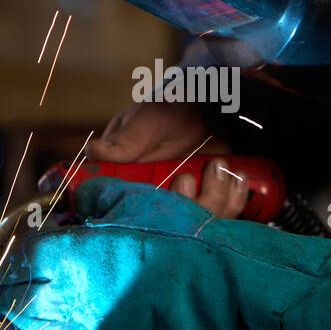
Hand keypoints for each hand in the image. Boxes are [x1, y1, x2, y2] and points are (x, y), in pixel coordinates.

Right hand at [87, 101, 245, 217]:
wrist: (204, 104)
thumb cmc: (167, 109)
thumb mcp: (145, 122)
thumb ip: (125, 141)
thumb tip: (92, 151)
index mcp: (130, 182)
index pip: (128, 210)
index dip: (148, 211)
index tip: (171, 188)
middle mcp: (157, 197)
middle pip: (169, 225)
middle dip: (188, 205)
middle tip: (189, 177)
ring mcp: (186, 200)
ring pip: (199, 220)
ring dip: (216, 196)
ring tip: (219, 166)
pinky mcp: (211, 199)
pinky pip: (223, 213)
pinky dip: (235, 198)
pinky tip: (238, 177)